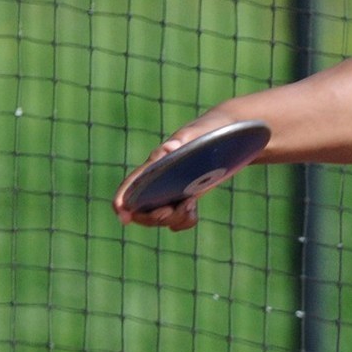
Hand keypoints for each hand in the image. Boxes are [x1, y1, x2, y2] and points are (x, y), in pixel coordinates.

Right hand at [112, 111, 242, 230]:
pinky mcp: (186, 197)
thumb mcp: (198, 134)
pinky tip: (193, 210)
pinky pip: (177, 218)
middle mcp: (159, 179)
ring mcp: (172, 190)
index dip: (122, 201)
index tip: (125, 218)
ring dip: (173, 219)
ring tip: (191, 204)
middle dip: (153, 217)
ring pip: (161, 217)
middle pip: (142, 209)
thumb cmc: (210, 130)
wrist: (229, 132)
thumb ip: (183, 141)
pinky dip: (183, 221)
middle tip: (169, 210)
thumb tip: (169, 148)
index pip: (131, 185)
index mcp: (155, 164)